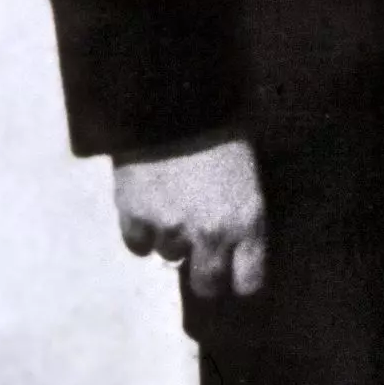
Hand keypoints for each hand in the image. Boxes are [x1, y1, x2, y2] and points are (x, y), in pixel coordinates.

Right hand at [112, 138, 267, 297]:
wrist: (174, 99)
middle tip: (201, 254)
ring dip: (171, 238)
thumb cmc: (222, 130)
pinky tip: (148, 205)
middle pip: (207, 284)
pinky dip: (141, 230)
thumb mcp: (248, 177)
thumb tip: (231, 250)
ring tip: (174, 203)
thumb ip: (241, 217)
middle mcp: (212, 234)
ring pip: (170, 256)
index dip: (240, 279)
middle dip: (205, 273)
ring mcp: (170, 228)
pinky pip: (137, 244)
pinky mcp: (134, 217)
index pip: (249, 282)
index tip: (235, 273)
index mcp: (249, 221)